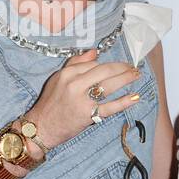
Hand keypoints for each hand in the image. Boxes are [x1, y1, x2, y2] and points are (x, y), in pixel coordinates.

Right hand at [25, 48, 142, 149]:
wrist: (42, 127)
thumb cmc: (51, 102)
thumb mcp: (58, 78)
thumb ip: (75, 63)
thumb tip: (94, 51)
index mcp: (67, 74)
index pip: (93, 64)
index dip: (107, 65)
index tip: (118, 66)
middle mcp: (75, 84)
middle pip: (104, 71)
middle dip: (122, 68)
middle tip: (133, 67)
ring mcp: (82, 100)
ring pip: (110, 85)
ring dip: (126, 79)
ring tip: (137, 76)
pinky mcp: (89, 114)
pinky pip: (111, 106)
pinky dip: (124, 102)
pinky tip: (135, 97)